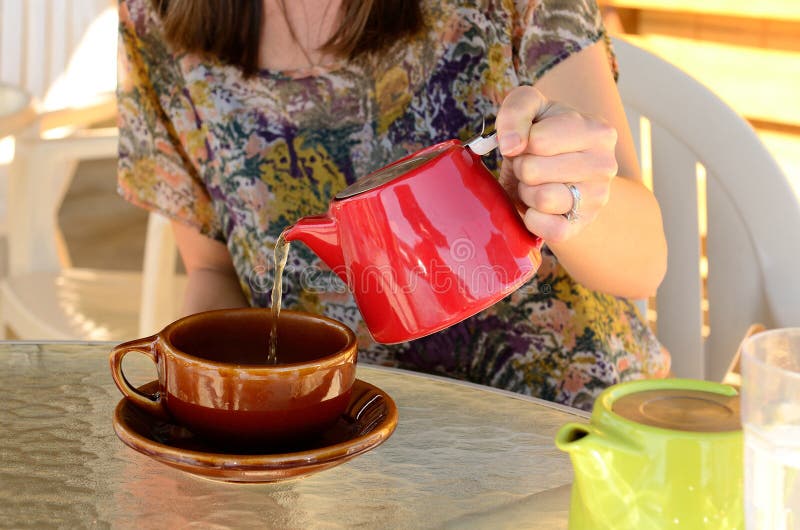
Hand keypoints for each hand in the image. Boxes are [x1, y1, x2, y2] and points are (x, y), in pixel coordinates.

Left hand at [496, 85, 617, 242]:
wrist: (555, 172)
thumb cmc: (542, 135)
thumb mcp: (529, 108)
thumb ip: (516, 112)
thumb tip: (511, 145)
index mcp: (599, 131)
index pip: (537, 140)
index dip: (522, 142)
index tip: (532, 143)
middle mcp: (605, 165)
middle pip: (533, 170)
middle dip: (522, 168)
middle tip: (532, 165)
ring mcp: (597, 199)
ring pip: (541, 199)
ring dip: (526, 192)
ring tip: (537, 183)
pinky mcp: (581, 225)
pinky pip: (550, 230)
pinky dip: (533, 219)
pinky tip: (538, 208)